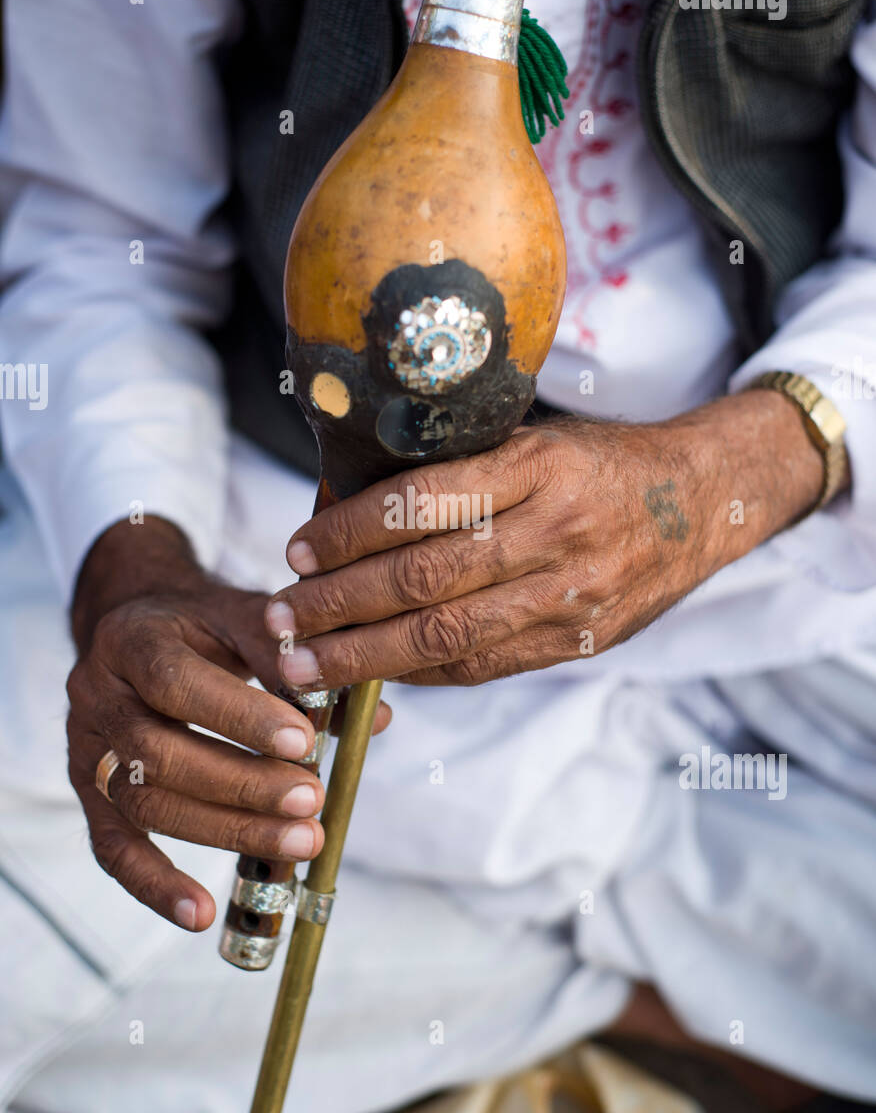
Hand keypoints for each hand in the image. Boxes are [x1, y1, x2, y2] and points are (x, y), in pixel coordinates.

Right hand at [66, 518, 388, 930]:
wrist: (136, 622)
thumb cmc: (203, 625)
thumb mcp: (246, 618)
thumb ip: (298, 662)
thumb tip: (371, 720)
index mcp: (133, 639)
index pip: (176, 680)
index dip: (238, 716)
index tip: (303, 741)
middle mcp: (98, 694)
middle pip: (159, 753)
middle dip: (242, 785)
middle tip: (313, 803)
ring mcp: (87, 748)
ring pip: (143, 803)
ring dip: (223, 832)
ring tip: (299, 844)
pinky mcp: (88, 794)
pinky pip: (112, 848)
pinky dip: (154, 886)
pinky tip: (200, 914)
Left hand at [265, 391, 823, 687]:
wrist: (699, 502)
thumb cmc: (595, 461)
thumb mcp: (532, 436)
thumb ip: (455, 468)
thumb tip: (340, 504)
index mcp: (538, 463)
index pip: (423, 501)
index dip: (350, 532)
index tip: (296, 550)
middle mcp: (558, 530)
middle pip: (426, 578)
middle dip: (339, 605)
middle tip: (279, 619)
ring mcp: (573, 594)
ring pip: (448, 637)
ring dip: (363, 657)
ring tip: (301, 667)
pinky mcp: (580, 642)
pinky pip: (483, 666)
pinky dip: (418, 675)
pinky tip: (372, 675)